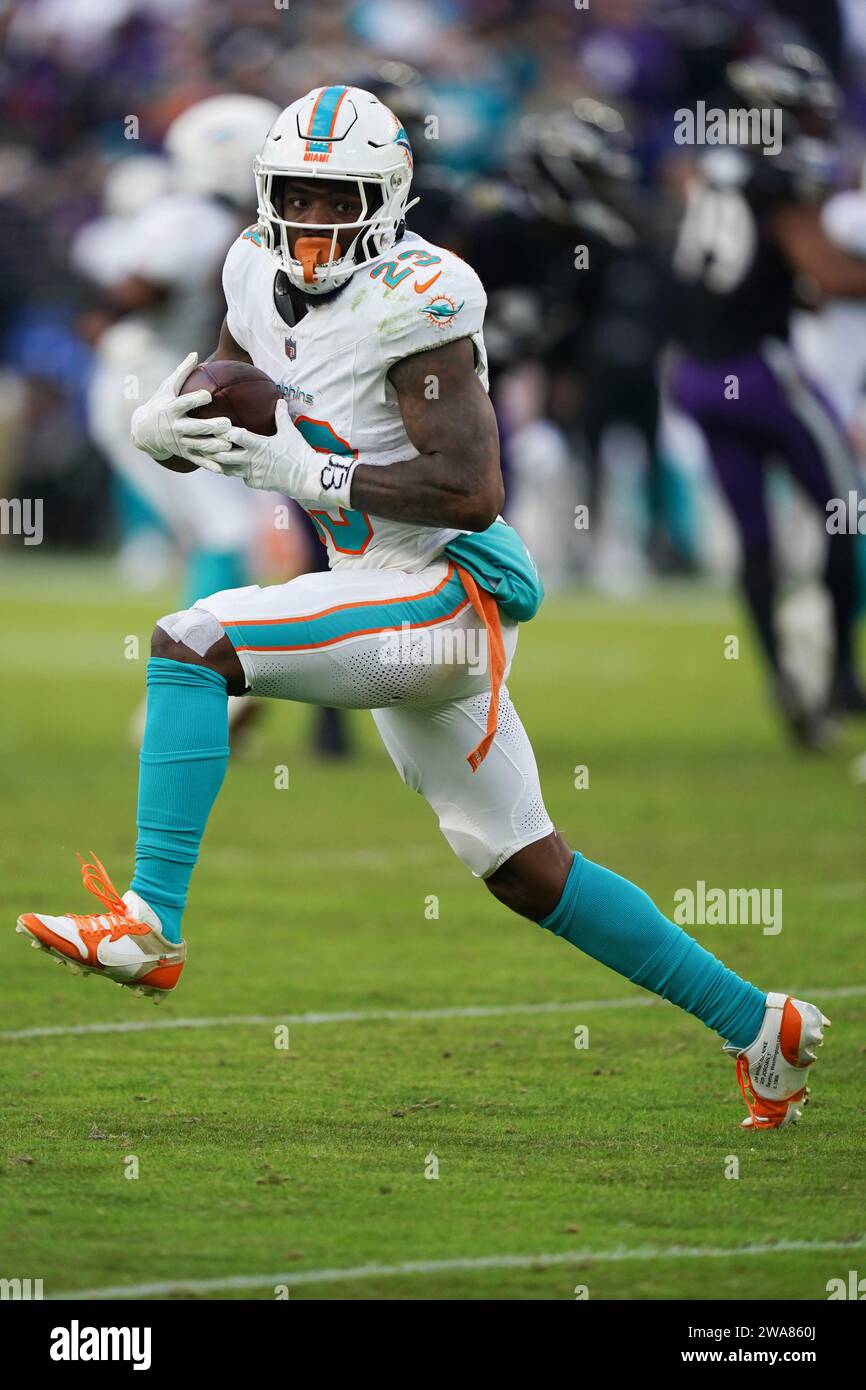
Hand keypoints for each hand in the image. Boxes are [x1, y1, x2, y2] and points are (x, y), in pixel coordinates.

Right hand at [130, 352, 231, 463]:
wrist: (143, 432)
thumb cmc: (159, 404)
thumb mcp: (166, 388)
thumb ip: (182, 372)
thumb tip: (194, 353)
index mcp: (171, 410)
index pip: (183, 404)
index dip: (195, 400)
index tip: (208, 395)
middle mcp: (175, 427)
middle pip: (195, 427)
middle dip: (211, 427)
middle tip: (228, 423)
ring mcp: (180, 442)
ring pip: (199, 445)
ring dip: (214, 447)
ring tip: (230, 444)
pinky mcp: (184, 453)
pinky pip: (199, 460)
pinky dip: (210, 465)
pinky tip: (223, 469)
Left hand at [200, 398, 356, 506]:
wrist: (307, 477)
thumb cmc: (299, 452)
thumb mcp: (290, 432)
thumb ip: (280, 416)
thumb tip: (279, 400)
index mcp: (258, 444)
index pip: (234, 436)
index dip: (223, 431)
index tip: (213, 426)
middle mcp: (252, 460)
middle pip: (224, 456)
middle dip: (212, 450)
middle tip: (201, 444)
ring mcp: (253, 474)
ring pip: (229, 469)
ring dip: (220, 463)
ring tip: (210, 457)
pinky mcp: (257, 484)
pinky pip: (243, 478)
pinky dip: (238, 473)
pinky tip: (234, 468)